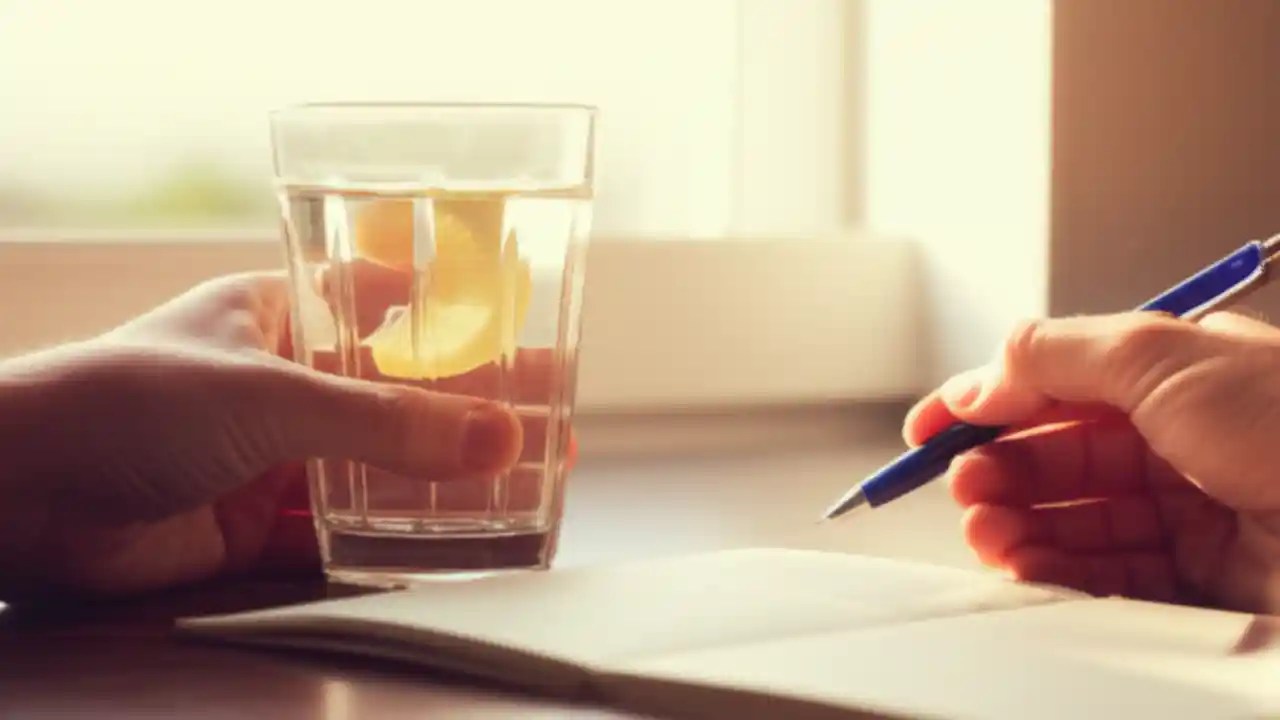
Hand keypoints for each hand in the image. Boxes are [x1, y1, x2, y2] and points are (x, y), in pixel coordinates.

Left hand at [0, 272, 556, 600]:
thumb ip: (388, 427)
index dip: (450, 317)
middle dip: (466, 411)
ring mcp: (264, 457)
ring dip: (437, 482)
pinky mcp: (249, 526)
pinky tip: (445, 546)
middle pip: (392, 397)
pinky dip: (387, 545)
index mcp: (274, 316)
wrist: (15, 494)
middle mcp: (275, 384)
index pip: (381, 304)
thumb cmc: (127, 401)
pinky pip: (337, 535)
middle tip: (545, 422)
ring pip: (371, 471)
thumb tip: (500, 439)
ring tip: (519, 486)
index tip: (519, 327)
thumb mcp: (274, 398)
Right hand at [906, 311, 1279, 612]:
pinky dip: (1057, 571)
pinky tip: (1026, 563)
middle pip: (1058, 456)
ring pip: (1076, 519)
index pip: (1056, 384)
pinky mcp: (1204, 583)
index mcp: (1173, 374)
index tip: (927, 429)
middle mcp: (1180, 441)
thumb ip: (1055, 353)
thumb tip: (980, 374)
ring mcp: (1192, 514)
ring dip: (1017, 522)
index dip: (984, 402)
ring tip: (986, 528)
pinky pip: (1109, 578)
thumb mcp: (1159, 352)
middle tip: (962, 485)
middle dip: (998, 468)